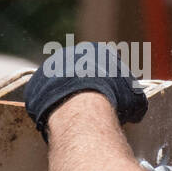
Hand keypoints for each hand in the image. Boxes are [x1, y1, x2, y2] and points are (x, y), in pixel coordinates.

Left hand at [24, 42, 147, 141]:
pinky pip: (42, 96)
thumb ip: (135, 102)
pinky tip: (57, 119)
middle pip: (77, 73)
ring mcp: (50, 67)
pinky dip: (48, 107)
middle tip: (88, 110)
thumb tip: (136, 114)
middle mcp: (71, 54)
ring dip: (64, 97)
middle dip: (83, 89)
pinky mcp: (35, 83)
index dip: (105, 85)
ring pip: (58, 84)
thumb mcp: (135, 101)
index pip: (101, 66)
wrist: (82, 106)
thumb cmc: (113, 100)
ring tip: (72, 117)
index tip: (107, 99)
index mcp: (96, 51)